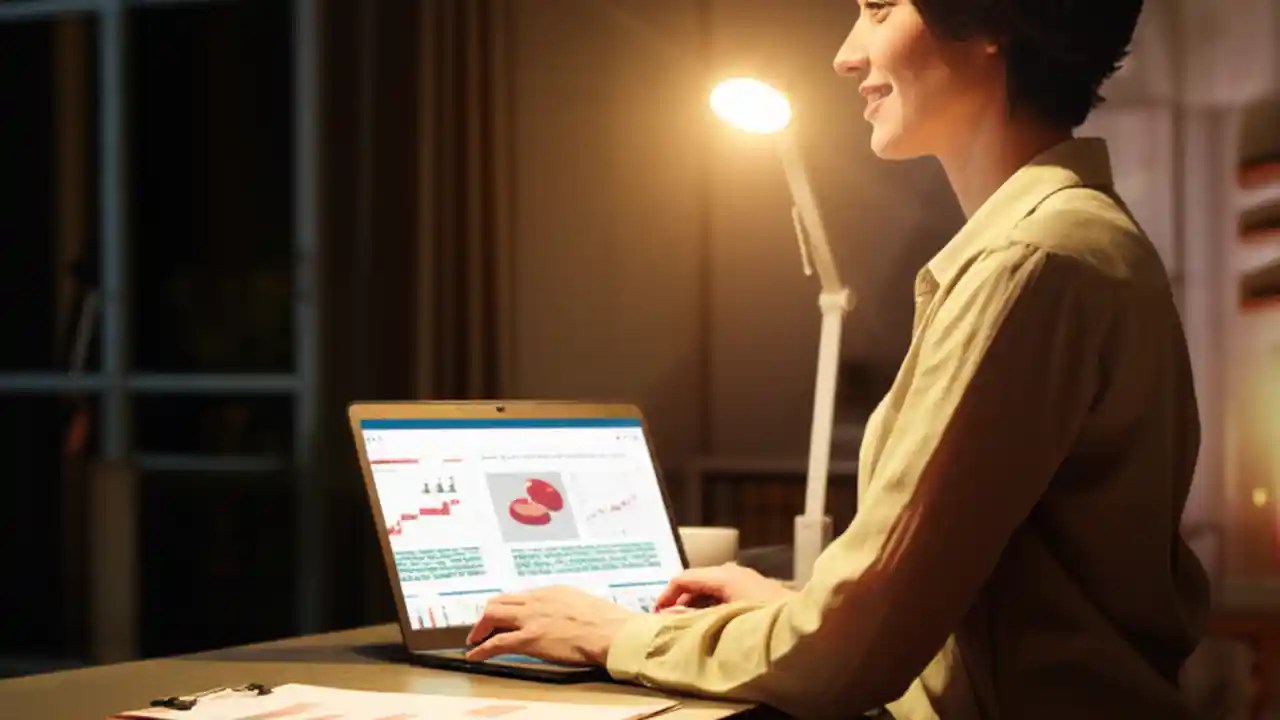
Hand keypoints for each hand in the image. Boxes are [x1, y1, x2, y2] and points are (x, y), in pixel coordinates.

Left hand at [465, 586, 638, 664]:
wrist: (610, 632)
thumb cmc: (606, 621)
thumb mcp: (582, 603)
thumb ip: (566, 607)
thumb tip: (564, 616)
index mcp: (551, 591)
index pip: (519, 597)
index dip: (507, 608)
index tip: (504, 617)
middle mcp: (536, 601)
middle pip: (500, 601)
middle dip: (488, 614)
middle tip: (483, 627)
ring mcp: (531, 619)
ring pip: (492, 615)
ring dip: (480, 628)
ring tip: (475, 640)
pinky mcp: (529, 639)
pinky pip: (496, 643)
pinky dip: (481, 650)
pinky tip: (474, 656)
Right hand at [654, 563, 793, 611]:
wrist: (802, 624)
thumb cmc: (763, 622)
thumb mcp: (721, 620)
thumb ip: (691, 617)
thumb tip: (667, 616)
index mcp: (723, 576)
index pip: (683, 578)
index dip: (666, 595)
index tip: (656, 614)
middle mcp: (732, 572)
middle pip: (695, 581)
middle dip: (679, 600)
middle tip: (667, 621)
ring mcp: (743, 579)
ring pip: (708, 588)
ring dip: (693, 604)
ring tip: (684, 625)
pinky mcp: (751, 589)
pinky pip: (721, 593)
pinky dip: (708, 605)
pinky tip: (706, 622)